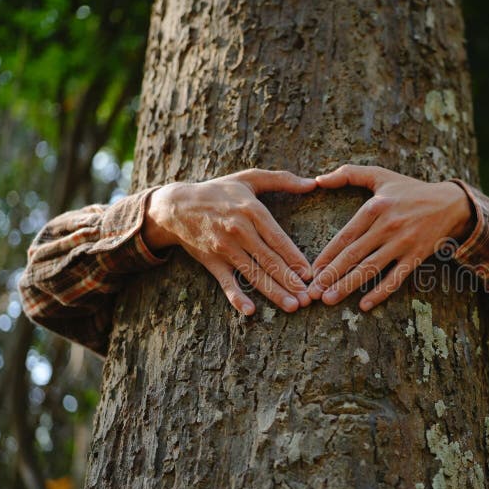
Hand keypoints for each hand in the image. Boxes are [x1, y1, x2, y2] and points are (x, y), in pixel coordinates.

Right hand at [142, 169, 315, 314]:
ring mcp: (225, 248)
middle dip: (291, 281)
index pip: (278, 239)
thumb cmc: (219, 191)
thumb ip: (282, 179)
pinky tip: (250, 310)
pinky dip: (236, 297)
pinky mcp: (212, 262)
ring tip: (292, 306)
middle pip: (269, 260)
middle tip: (309, 298)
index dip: (295, 258)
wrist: (176, 206)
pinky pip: (226, 282)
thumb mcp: (249, 178)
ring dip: (274, 292)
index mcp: (252, 211)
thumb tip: (312, 183)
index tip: (310, 274)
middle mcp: (239, 231)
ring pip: (254, 274)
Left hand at [306, 165, 473, 310]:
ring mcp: (403, 243)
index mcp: (376, 207)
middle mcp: (388, 226)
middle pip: (354, 254)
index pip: (346, 235)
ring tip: (329, 299)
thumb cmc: (410, 190)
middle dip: (331, 274)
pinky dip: (380, 293)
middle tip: (313, 291)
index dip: (327, 254)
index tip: (311, 270)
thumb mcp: (381, 175)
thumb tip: (318, 179)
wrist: (450, 204)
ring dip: (348, 286)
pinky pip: (396, 278)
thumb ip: (349, 174)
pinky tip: (364, 305)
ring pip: (371, 268)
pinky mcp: (416, 257)